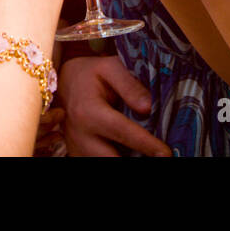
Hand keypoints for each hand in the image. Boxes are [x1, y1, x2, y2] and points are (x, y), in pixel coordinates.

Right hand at [57, 56, 171, 156]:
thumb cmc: (91, 74)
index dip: (146, 144)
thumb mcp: (110, 68)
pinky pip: (99, 161)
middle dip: (136, 160)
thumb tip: (149, 107)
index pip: (122, 132)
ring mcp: (77, 148)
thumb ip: (130, 85)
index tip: (165, 153)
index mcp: (89, 111)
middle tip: (160, 157)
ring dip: (127, 159)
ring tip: (148, 153)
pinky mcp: (78, 155)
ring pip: (105, 163)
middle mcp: (80, 135)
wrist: (64, 83)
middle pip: (112, 159)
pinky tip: (133, 152)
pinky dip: (117, 157)